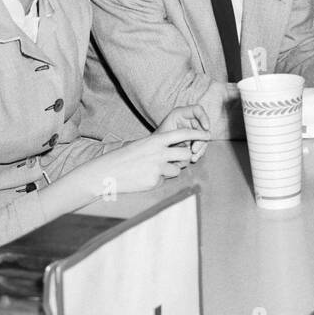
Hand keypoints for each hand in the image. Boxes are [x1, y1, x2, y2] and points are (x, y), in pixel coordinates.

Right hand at [85, 126, 207, 196]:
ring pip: (177, 170)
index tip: (208, 134)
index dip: (197, 133)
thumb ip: (160, 146)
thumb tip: (178, 151)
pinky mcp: (155, 181)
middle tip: (178, 160)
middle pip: (185, 153)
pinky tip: (145, 178)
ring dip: (170, 171)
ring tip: (152, 170)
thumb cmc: (125, 158)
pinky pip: (165, 181)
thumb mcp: (143, 145)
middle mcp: (159, 152)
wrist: (106, 173)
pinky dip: (158, 180)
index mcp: (156, 140)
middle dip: (185, 157)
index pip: (183, 133)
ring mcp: (157, 167)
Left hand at [157, 104, 210, 160]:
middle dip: (201, 139)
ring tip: (192, 158)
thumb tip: (192, 139)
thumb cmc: (157, 140)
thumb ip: (178, 134)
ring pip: (204, 137)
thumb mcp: (164, 134)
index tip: (206, 128)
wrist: (153, 150)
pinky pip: (201, 145)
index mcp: (181, 114)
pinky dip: (199, 153)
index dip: (204, 117)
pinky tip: (193, 159)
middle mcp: (189, 120)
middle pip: (203, 126)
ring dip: (200, 148)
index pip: (197, 110)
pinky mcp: (194, 140)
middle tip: (194, 150)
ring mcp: (192, 130)